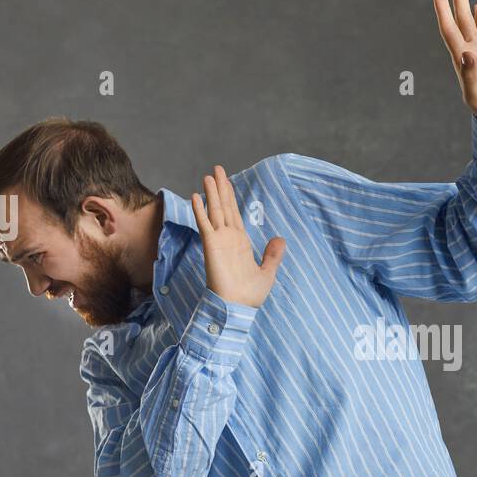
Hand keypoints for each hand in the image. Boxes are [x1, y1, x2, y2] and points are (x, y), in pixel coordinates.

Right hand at [191, 165, 285, 307]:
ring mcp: (219, 240)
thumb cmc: (250, 295)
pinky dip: (200, 210)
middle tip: (217, 169)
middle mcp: (228, 238)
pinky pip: (205, 224)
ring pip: (215, 210)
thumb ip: (273, 255)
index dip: (231, 197)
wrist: (238, 307)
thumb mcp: (268, 272)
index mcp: (240, 242)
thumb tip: (280, 239)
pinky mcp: (211, 246)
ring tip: (208, 176)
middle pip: (224, 207)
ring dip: (212, 193)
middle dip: (221, 188)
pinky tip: (196, 196)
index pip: (234, 213)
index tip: (227, 182)